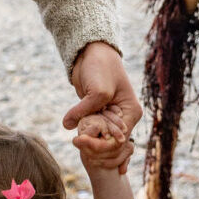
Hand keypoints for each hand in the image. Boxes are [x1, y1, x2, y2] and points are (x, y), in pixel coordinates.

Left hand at [63, 42, 138, 171]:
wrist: (91, 52)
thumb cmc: (101, 67)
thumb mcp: (97, 91)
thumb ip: (84, 111)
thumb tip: (67, 125)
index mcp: (131, 112)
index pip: (118, 140)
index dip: (100, 144)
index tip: (80, 142)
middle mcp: (123, 117)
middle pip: (110, 143)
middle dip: (94, 146)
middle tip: (76, 142)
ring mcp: (110, 116)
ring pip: (100, 138)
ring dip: (89, 142)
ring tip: (76, 142)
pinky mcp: (97, 113)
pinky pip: (92, 130)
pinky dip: (85, 135)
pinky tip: (79, 141)